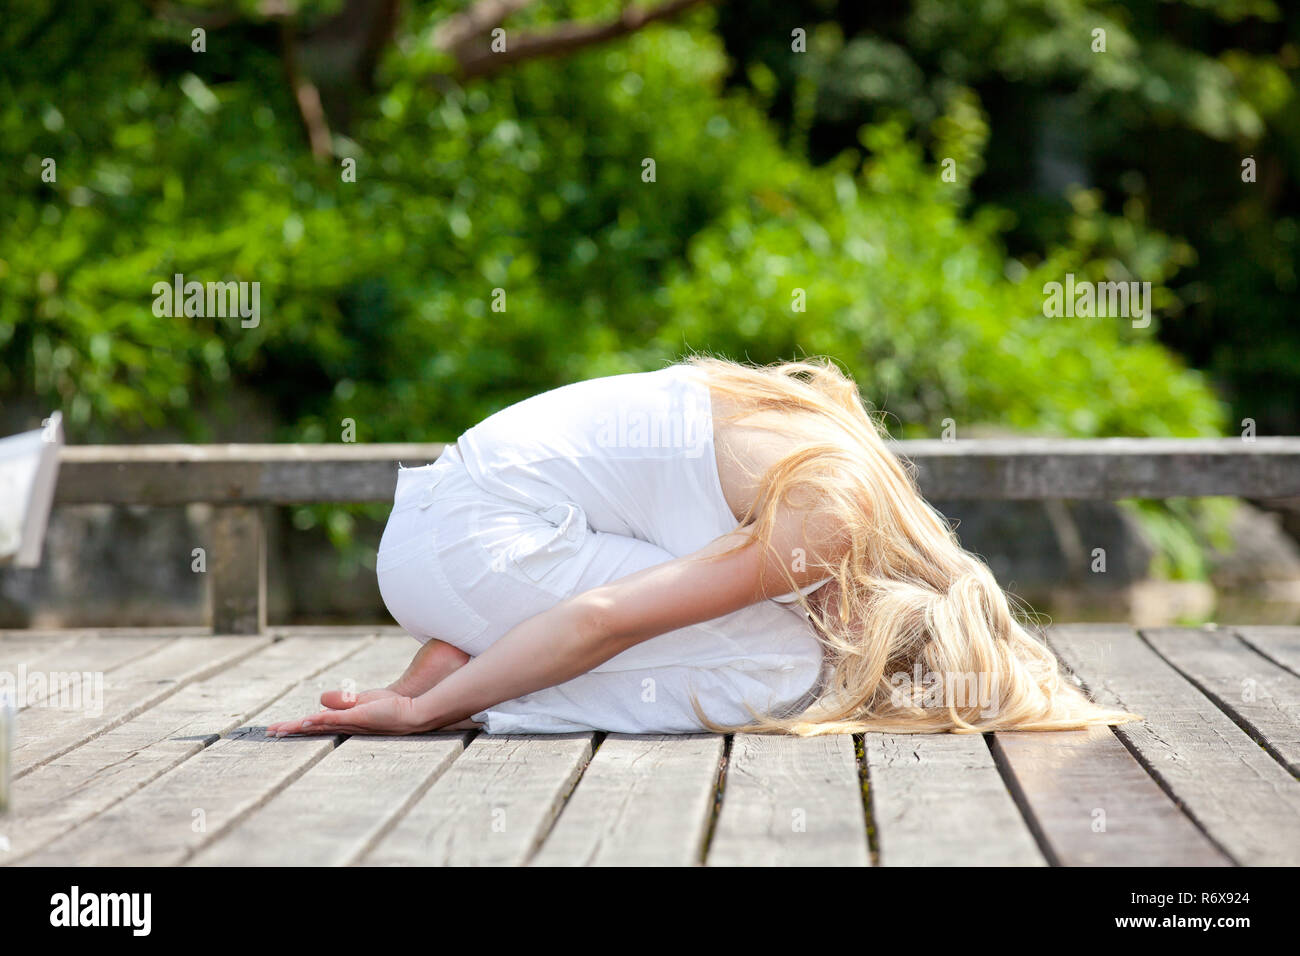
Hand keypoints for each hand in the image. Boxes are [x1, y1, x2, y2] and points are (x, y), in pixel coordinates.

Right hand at [265, 694, 420, 736]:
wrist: (411, 712)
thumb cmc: (389, 707)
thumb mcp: (361, 701)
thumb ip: (342, 701)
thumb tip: (321, 701)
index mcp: (343, 722)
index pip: (314, 724)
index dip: (295, 726)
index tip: (276, 728)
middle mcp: (344, 725)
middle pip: (311, 727)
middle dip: (290, 730)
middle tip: (269, 733)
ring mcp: (351, 723)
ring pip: (319, 725)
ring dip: (299, 727)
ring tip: (279, 730)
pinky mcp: (359, 717)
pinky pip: (337, 719)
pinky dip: (321, 721)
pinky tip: (307, 722)